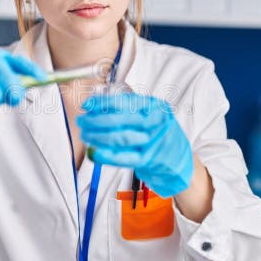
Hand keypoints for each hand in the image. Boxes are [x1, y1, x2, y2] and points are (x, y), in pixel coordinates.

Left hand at [77, 91, 193, 196]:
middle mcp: (156, 122)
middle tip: (82, 120)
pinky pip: (124, 157)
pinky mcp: (148, 160)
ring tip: (85, 134)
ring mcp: (153, 141)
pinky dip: (107, 155)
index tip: (87, 104)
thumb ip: (129, 109)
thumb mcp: (150, 114)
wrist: (178, 158)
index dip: (103, 102)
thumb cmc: (158, 132)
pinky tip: (95, 152)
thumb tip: (95, 106)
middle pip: (121, 119)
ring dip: (98, 136)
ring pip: (120, 137)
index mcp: (155, 106)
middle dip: (96, 120)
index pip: (126, 101)